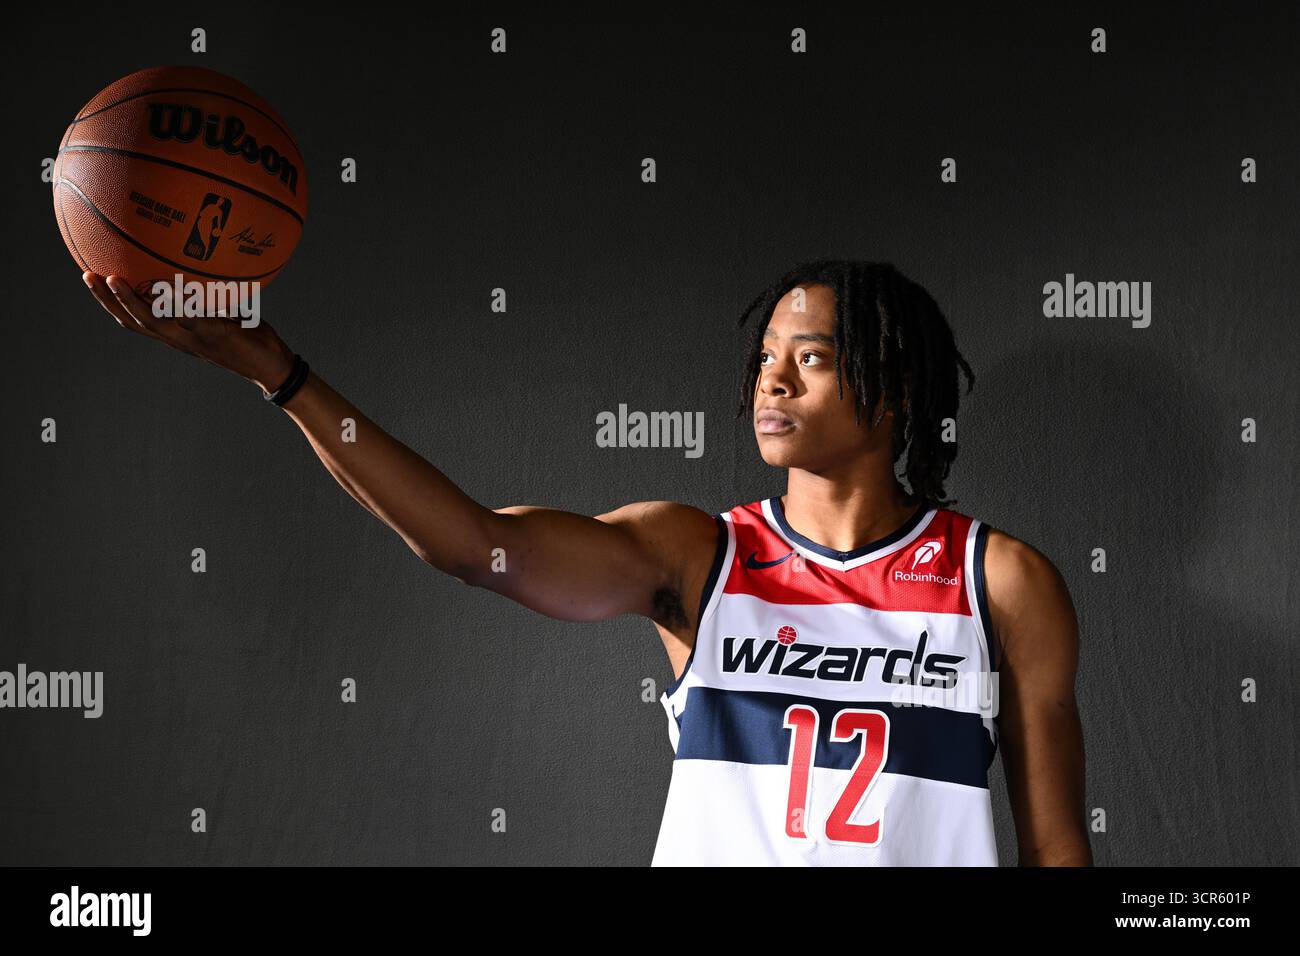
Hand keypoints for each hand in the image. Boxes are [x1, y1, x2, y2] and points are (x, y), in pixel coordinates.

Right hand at [83, 272, 296, 393]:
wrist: (276, 368)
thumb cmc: (253, 341)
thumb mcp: (226, 317)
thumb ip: (212, 300)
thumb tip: (208, 268)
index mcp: (179, 337)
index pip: (137, 323)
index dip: (114, 305)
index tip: (95, 281)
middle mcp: (181, 340)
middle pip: (133, 321)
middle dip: (107, 300)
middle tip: (87, 275)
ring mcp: (195, 339)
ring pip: (152, 321)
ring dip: (129, 301)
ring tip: (112, 279)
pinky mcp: (213, 334)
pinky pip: (187, 316)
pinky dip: (173, 302)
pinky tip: (162, 284)